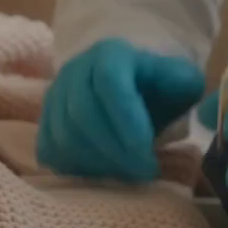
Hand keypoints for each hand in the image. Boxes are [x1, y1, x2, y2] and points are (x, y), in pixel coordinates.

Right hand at [37, 39, 205, 181]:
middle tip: (142, 172)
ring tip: (127, 173)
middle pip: (82, 113)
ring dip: (97, 162)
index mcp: (110, 54)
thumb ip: (183, 82)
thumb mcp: (179, 79)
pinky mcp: (44, 121)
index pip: (109, 85)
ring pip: (63, 134)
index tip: (149, 155)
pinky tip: (103, 172)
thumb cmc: (156, 87)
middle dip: (114, 151)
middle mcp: (74, 69)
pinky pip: (50, 149)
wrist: (128, 88)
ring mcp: (54, 95)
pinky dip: (76, 167)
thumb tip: (179, 89)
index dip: (127, 124)